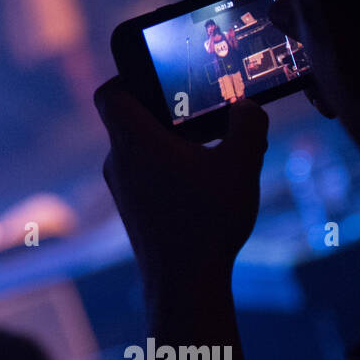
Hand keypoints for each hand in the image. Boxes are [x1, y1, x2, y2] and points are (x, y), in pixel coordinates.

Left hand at [93, 77, 268, 302]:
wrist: (184, 284)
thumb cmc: (207, 222)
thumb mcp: (242, 164)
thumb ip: (249, 125)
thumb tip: (247, 108)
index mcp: (135, 141)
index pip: (110, 92)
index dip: (129, 75)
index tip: (159, 75)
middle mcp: (118, 162)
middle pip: (129, 119)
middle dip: (163, 110)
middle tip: (198, 108)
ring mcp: (121, 188)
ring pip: (139, 149)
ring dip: (168, 142)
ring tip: (208, 149)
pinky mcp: (132, 210)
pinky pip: (143, 175)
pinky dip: (166, 169)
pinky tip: (201, 183)